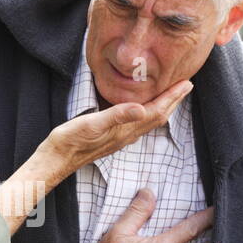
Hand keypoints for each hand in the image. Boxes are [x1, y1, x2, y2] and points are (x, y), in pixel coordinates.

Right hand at [43, 79, 193, 173]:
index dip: (172, 97)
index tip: (186, 83)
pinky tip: (144, 108)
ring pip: (149, 121)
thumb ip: (117, 116)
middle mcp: (126, 135)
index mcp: (125, 130)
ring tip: (171, 94)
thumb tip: (142, 109)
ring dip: (163, 106)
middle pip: (157, 116)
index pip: (155, 111)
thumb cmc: (70, 141)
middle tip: (186, 85)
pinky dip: (148, 112)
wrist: (57, 160)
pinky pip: (138, 124)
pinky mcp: (112, 138)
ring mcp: (120, 138)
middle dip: (173, 101)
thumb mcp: (92, 124)